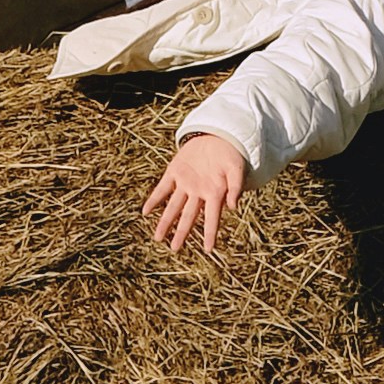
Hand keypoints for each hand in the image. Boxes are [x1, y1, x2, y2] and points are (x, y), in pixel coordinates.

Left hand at [144, 133, 247, 257]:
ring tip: (158, 238)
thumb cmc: (231, 153)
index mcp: (215, 193)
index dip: (210, 233)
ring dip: (166, 221)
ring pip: (174, 206)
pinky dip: (155, 199)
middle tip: (174, 248)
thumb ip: (236, 187)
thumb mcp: (237, 168)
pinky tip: (146, 211)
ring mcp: (185, 183)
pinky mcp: (175, 172)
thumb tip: (233, 207)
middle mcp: (198, 192)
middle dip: (181, 232)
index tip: (209, 249)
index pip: (212, 218)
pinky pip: (163, 188)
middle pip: (189, 217)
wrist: (217, 135)